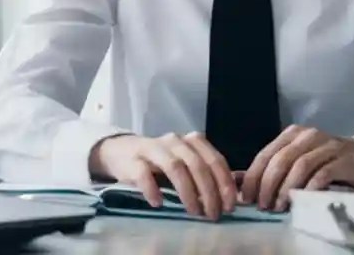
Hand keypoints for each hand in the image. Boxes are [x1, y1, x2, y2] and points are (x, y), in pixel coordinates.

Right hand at [88, 132, 236, 220]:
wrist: (123, 152)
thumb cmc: (162, 161)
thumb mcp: (186, 162)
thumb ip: (205, 174)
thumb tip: (228, 197)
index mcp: (193, 141)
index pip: (215, 160)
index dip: (225, 184)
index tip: (230, 205)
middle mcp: (176, 141)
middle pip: (198, 165)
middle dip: (210, 192)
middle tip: (213, 213)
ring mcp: (154, 149)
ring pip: (175, 168)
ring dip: (188, 192)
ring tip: (194, 211)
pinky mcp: (134, 160)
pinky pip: (144, 174)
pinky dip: (153, 189)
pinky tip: (159, 203)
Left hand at [239, 125, 353, 211]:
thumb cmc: (328, 161)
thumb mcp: (298, 160)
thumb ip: (272, 168)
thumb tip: (235, 182)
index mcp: (293, 134)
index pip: (266, 155)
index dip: (252, 178)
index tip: (246, 199)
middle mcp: (309, 136)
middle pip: (280, 160)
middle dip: (267, 186)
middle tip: (263, 206)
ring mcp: (327, 145)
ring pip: (300, 166)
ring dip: (286, 189)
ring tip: (279, 206)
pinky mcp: (343, 159)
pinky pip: (322, 174)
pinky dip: (308, 188)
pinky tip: (302, 200)